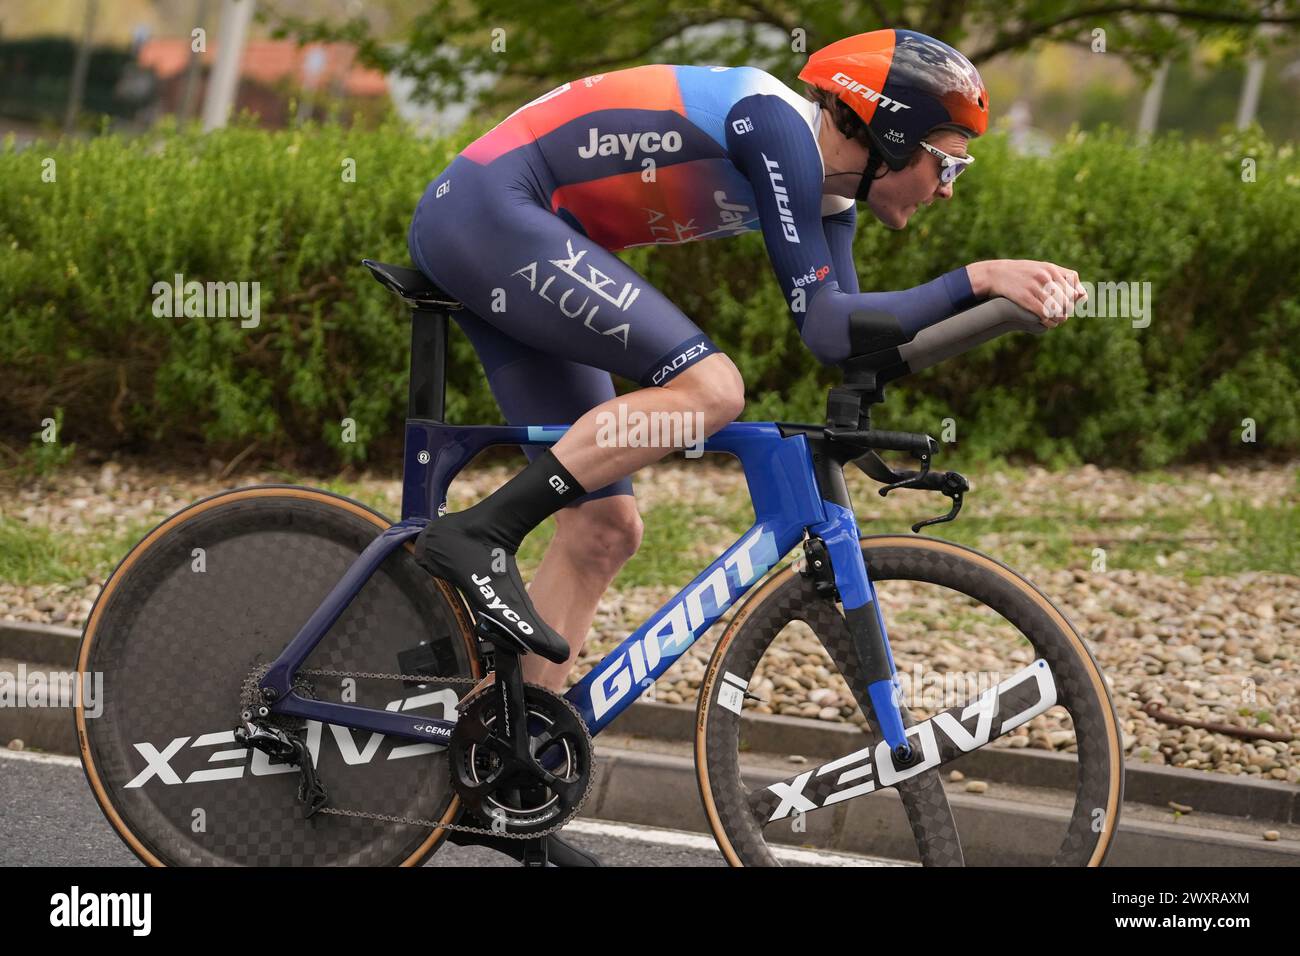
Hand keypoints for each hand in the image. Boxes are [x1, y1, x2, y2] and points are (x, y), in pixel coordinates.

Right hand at [967, 260, 1086, 327]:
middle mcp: (1045, 276)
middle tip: (1063, 315)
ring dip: (1060, 317)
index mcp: (1050, 268)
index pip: (1073, 285)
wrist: (995, 274)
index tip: (1070, 303)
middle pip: (1067, 298)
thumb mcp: (1040, 270)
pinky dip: (1048, 320)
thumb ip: (1060, 278)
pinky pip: (1043, 312)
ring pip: (1057, 307)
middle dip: (1067, 309)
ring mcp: (1035, 286)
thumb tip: (1082, 294)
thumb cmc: (1020, 274)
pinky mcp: (1025, 297)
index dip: (1075, 297)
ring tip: (1058, 321)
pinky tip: (1048, 323)